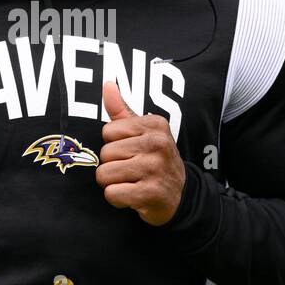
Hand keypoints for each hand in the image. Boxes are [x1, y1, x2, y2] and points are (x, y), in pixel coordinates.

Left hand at [95, 80, 185, 226]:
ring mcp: (155, 169)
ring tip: (131, 182)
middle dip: (112, 166)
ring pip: (104, 174)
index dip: (114, 145)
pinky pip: (112, 193)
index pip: (108, 131)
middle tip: (132, 170)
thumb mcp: (143, 132)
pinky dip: (118, 199)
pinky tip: (133, 196)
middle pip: (105, 153)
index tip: (132, 151)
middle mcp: (158, 144)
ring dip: (113, 183)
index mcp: (156, 125)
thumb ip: (121, 110)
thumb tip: (108, 84)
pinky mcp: (150, 193)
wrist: (180, 195)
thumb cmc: (154, 160)